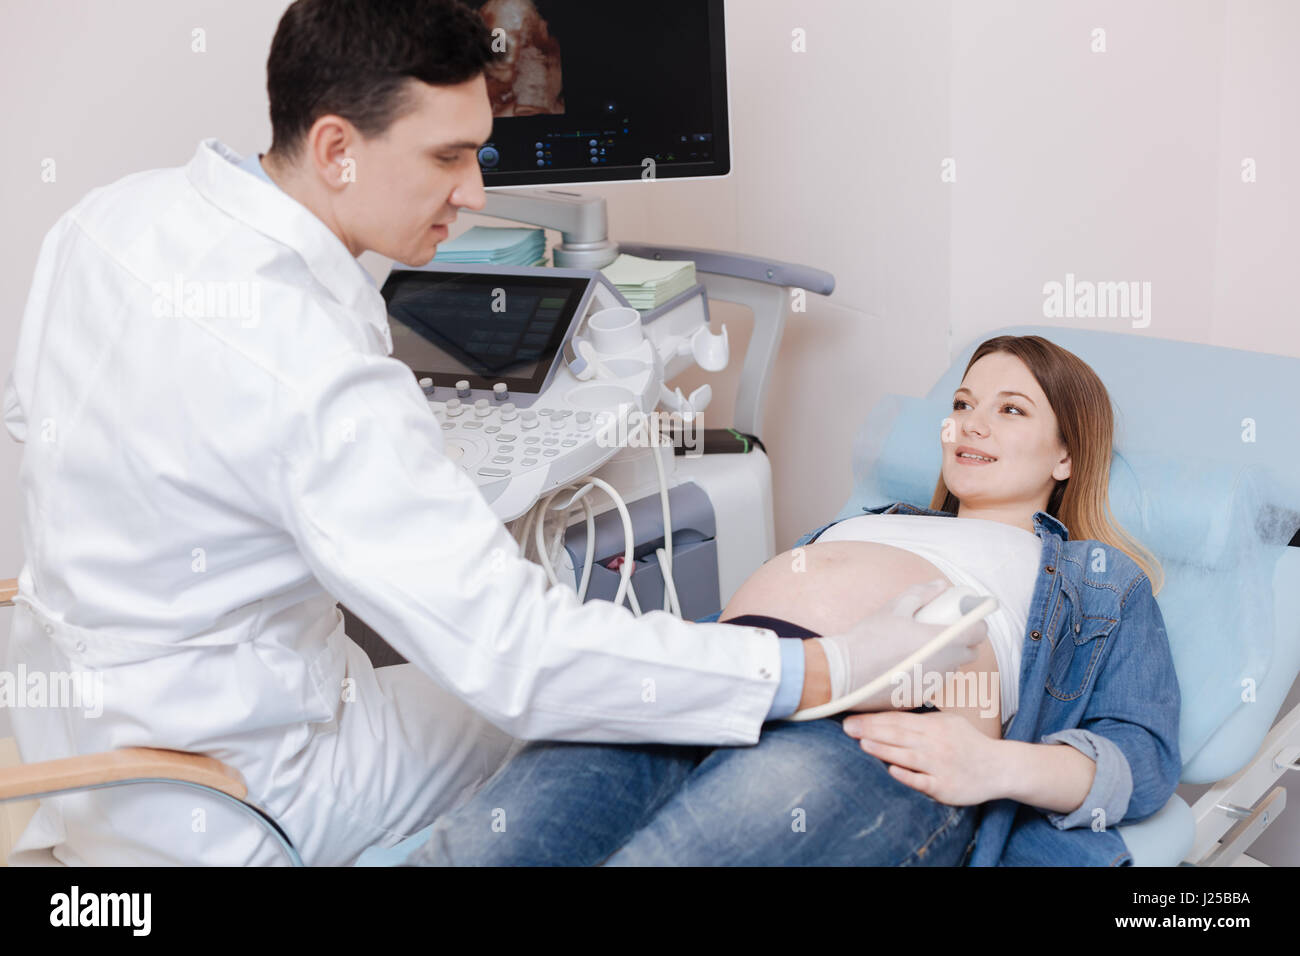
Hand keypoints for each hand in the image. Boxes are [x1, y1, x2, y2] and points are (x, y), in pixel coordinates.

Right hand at [814, 579, 988, 711]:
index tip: (964, 616)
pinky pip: (933, 682)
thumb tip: (941, 585)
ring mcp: (933, 684)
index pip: (979, 632)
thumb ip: (922, 594)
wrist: (845, 673)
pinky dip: (927, 672)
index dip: (975, 621)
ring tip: (919, 647)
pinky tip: (905, 665)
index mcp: (943, 640)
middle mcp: (944, 665)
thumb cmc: (870, 637)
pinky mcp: (920, 698)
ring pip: (951, 668)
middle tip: (942, 629)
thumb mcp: (895, 607)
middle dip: (962, 640)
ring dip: (944, 656)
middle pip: (969, 652)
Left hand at [842, 710, 1006, 805]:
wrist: (1000, 768)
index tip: (851, 717)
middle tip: (847, 728)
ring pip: (908, 756)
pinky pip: (923, 781)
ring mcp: (940, 766)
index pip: (898, 721)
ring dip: (884, 750)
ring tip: (862, 744)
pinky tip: (891, 770)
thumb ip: (921, 720)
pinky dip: (908, 775)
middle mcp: (936, 744)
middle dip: (871, 731)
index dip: (874, 719)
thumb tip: (889, 714)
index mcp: (934, 726)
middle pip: (899, 736)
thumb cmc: (968, 744)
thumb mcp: (948, 723)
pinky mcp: (946, 787)